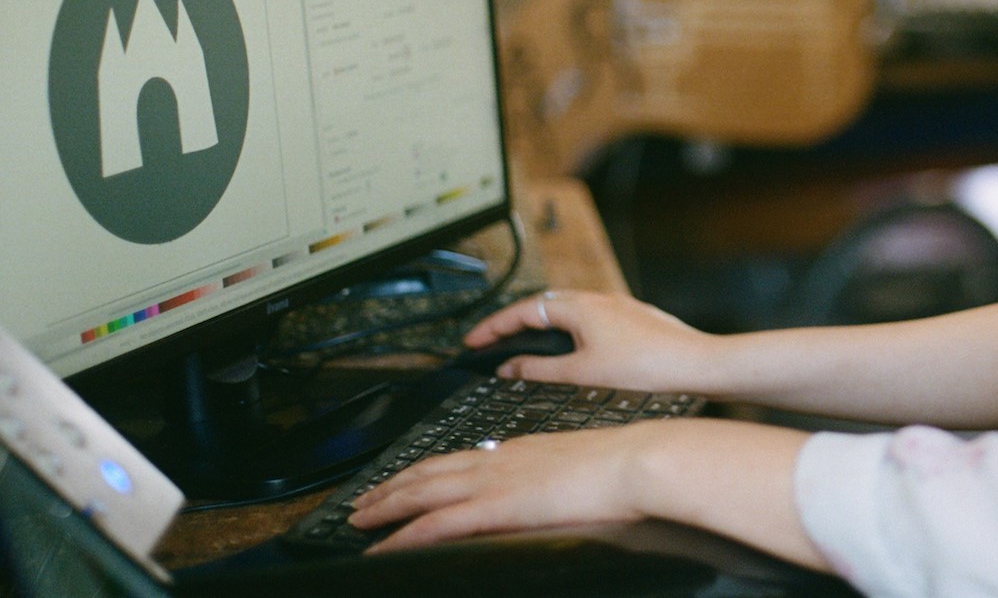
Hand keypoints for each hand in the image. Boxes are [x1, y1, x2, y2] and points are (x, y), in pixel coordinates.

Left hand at [349, 418, 824, 569]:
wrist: (640, 460)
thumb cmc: (628, 468)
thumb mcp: (585, 472)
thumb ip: (560, 482)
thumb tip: (553, 497)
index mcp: (524, 450)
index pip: (462, 458)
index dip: (428, 470)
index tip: (407, 480)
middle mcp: (502, 458)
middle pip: (431, 469)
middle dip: (392, 486)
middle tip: (361, 501)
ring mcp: (497, 479)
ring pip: (423, 490)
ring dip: (385, 505)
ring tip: (357, 520)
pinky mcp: (498, 505)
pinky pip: (437, 522)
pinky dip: (404, 535)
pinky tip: (383, 547)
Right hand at [467, 290, 716, 391]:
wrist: (698, 366)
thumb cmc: (648, 368)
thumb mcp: (581, 374)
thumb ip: (539, 370)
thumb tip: (509, 368)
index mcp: (580, 306)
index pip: (523, 310)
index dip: (492, 326)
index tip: (471, 341)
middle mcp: (599, 299)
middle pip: (543, 303)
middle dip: (514, 322)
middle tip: (492, 341)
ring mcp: (619, 306)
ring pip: (568, 309)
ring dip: (542, 325)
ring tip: (524, 347)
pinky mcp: (635, 319)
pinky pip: (589, 318)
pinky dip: (568, 331)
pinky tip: (572, 351)